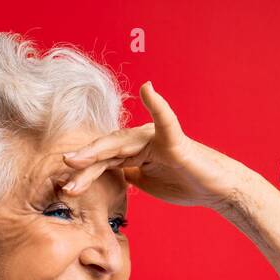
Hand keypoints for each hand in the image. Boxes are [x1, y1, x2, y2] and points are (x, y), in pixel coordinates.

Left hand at [60, 81, 246, 214]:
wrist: (215, 190)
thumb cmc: (184, 184)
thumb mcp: (147, 183)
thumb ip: (128, 174)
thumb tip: (113, 172)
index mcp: (134, 152)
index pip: (104, 162)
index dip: (84, 173)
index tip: (64, 188)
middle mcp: (141, 140)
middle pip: (107, 152)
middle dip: (84, 164)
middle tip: (63, 171)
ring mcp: (156, 137)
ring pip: (122, 143)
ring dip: (98, 151)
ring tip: (77, 159)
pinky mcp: (174, 138)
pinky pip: (166, 119)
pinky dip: (158, 104)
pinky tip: (148, 89)